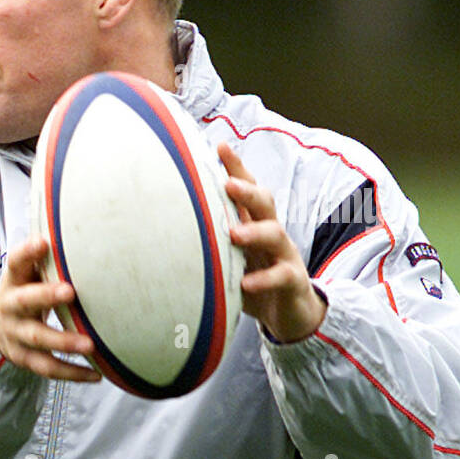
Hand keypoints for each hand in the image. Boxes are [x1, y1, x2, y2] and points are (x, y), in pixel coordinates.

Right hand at [0, 238, 101, 381]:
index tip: (42, 242)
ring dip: (63, 342)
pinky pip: (47, 368)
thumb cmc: (24, 291)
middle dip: (46, 297)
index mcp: (13, 281)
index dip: (27, 252)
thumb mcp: (27, 273)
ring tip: (89, 345)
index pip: (16, 262)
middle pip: (25, 301)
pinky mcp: (22, 357)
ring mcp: (15, 334)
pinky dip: (71, 373)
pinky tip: (94, 374)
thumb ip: (44, 258)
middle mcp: (10, 307)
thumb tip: (77, 232)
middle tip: (69, 292)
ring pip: (37, 339)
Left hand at [218, 143, 326, 343]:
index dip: (236, 168)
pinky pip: (281, 276)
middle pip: (264, 203)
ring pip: (275, 234)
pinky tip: (246, 283)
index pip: (247, 190)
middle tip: (228, 184)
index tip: (220, 146)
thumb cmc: (253, 277)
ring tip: (234, 234)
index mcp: (254, 223)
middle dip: (247, 190)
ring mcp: (284, 255)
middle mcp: (271, 233)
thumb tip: (167, 224)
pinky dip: (263, 279)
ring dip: (254, 232)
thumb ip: (211, 240)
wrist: (291, 312)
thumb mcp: (231, 256)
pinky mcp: (292, 281)